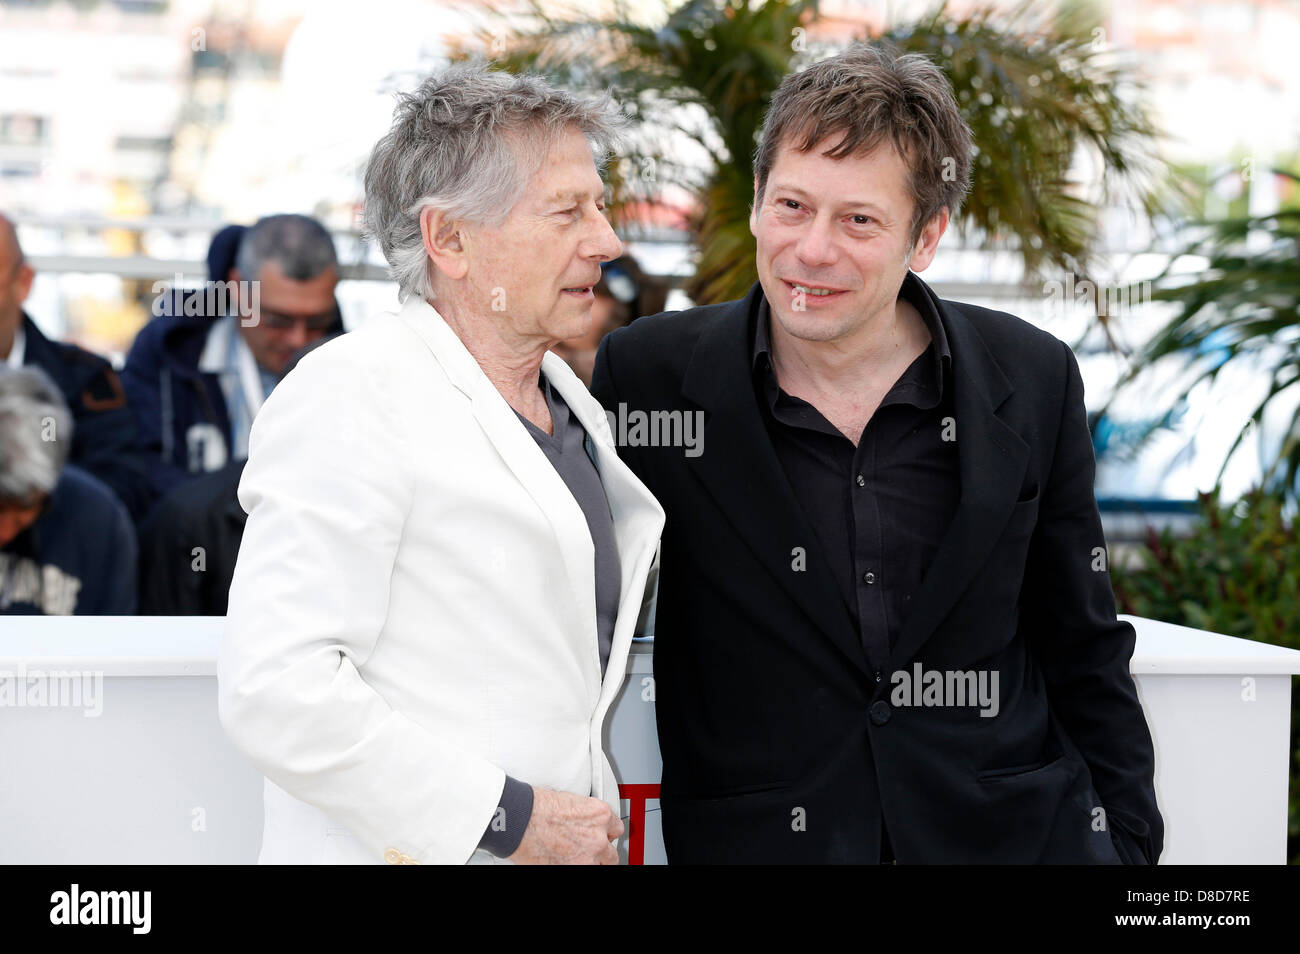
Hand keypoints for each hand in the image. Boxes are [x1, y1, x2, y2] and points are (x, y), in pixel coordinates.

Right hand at [507, 787, 623, 864]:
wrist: (519, 820)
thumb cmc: (536, 806)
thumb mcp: (570, 801)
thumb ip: (584, 815)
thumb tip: (582, 823)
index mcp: (600, 815)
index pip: (616, 829)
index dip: (606, 833)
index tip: (601, 836)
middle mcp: (598, 838)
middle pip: (612, 853)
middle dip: (601, 852)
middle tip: (587, 850)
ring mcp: (587, 858)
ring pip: (600, 866)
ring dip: (590, 862)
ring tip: (575, 858)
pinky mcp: (574, 869)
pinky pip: (582, 871)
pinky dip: (573, 866)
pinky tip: (562, 861)